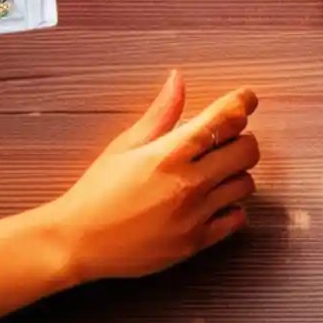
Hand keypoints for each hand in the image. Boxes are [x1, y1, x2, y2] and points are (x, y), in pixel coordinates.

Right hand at [48, 71, 260, 282]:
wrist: (75, 242)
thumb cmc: (97, 192)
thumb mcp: (125, 145)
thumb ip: (161, 113)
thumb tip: (177, 79)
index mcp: (169, 154)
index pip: (226, 118)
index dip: (242, 102)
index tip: (246, 98)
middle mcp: (187, 183)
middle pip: (247, 150)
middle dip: (241, 139)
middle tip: (224, 142)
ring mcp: (194, 215)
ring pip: (246, 183)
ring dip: (236, 174)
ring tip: (212, 173)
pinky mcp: (195, 242)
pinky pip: (237, 218)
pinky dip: (231, 207)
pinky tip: (212, 201)